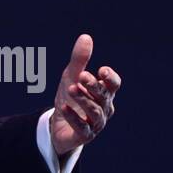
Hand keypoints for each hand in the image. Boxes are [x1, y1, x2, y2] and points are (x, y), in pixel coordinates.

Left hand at [50, 34, 120, 156]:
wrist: (59, 125)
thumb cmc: (71, 97)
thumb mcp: (72, 76)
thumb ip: (79, 59)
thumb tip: (86, 37)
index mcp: (105, 93)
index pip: (114, 85)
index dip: (110, 78)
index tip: (101, 70)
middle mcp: (104, 108)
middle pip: (103, 96)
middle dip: (93, 86)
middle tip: (82, 76)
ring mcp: (96, 123)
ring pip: (93, 111)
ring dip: (83, 99)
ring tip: (71, 89)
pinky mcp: (85, 136)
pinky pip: (81, 127)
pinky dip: (73, 117)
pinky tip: (63, 108)